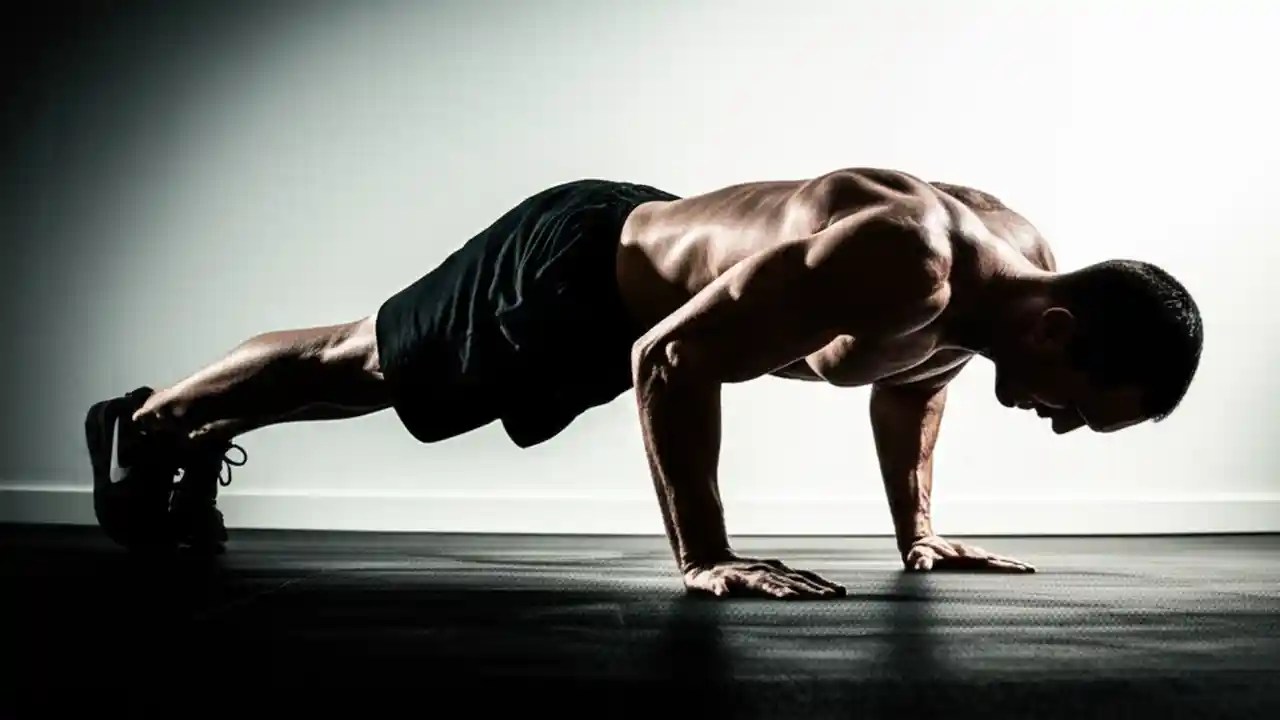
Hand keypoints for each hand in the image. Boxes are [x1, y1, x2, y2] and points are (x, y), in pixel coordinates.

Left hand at [683, 556, 846, 598]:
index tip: (793, 598)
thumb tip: (721, 591)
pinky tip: (834, 590)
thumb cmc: (705, 576)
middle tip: (829, 599)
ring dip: (818, 587)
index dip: (779, 591)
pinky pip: (803, 576)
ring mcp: (773, 569)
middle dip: (808, 590)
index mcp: (747, 576)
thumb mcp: (702, 582)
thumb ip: (713, 586)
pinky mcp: (779, 571)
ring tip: (838, 595)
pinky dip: (818, 583)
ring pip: (800, 578)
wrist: (709, 553)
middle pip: (789, 581)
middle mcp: (764, 570)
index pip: (766, 584)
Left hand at [903, 535, 1035, 572]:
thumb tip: (922, 566)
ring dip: (1013, 565)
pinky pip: (994, 562)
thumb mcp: (919, 557)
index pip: (982, 561)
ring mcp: (974, 556)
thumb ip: (921, 562)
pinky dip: (1007, 565)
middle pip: (995, 561)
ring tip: (1030, 570)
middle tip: (1029, 570)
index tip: (1013, 568)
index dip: (996, 564)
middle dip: (1011, 565)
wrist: (922, 541)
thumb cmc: (920, 553)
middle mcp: (971, 555)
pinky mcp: (975, 559)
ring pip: (997, 560)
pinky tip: (1019, 568)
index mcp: (962, 557)